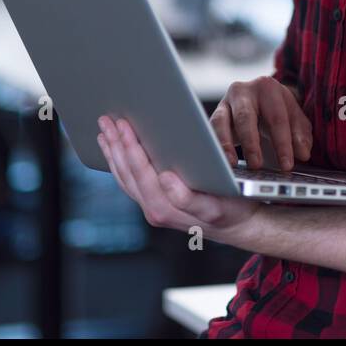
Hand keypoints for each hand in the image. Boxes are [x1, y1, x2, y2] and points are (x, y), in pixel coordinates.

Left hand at [97, 115, 259, 242]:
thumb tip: (164, 178)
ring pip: (124, 177)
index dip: (129, 146)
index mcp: (166, 208)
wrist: (241, 226)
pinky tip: (115, 150)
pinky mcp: (156, 203)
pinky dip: (119, 163)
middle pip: (126, 173)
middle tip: (106, 119)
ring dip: (113, 152)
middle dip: (115, 144)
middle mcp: (155, 210)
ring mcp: (153, 207)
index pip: (140, 172)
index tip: (122, 124)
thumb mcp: (217, 205)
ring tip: (104, 130)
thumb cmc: (233, 210)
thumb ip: (188, 198)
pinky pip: (130, 182)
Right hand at [211, 76, 311, 170]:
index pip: (277, 118)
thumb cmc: (278, 111)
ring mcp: (225, 102)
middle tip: (257, 165)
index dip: (283, 144)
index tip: (286, 165)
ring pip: (221, 122)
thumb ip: (301, 136)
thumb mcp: (294, 119)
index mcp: (268, 88)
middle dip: (251, 143)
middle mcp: (244, 91)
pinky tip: (220, 161)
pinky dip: (214, 146)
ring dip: (226, 144)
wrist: (258, 99)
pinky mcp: (214, 115)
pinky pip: (210, 130)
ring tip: (232, 164)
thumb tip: (303, 153)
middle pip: (246, 117)